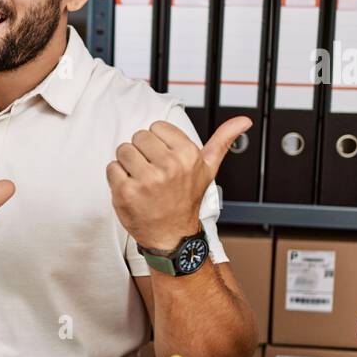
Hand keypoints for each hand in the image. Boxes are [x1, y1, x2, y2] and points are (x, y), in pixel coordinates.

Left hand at [106, 116, 251, 250]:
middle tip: (152, 173)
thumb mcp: (208, 169)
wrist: (173, 235)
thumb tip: (244, 121)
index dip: (158, 144)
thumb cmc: (187, 200)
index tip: (164, 160)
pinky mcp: (126, 192)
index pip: (156, 127)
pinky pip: (112, 168)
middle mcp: (169, 166)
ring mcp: (146, 180)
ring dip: (128, 165)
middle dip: (142, 153)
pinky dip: (117, 178)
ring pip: (123, 150)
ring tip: (142, 181)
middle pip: (138, 137)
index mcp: (188, 155)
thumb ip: (223, 141)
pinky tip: (132, 190)